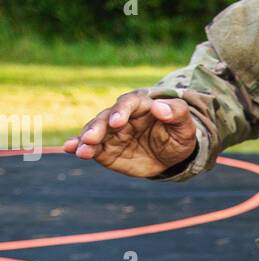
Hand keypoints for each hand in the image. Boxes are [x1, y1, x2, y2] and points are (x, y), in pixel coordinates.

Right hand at [63, 89, 197, 177]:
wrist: (172, 156)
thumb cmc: (178, 135)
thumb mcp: (185, 125)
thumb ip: (176, 113)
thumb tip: (160, 107)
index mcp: (140, 105)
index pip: (128, 104)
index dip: (121, 111)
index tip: (117, 123)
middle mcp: (121, 117)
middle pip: (106, 118)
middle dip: (97, 128)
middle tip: (91, 138)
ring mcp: (111, 133)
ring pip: (94, 132)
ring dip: (84, 139)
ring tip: (78, 149)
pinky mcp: (105, 149)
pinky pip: (90, 148)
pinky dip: (78, 147)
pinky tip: (70, 149)